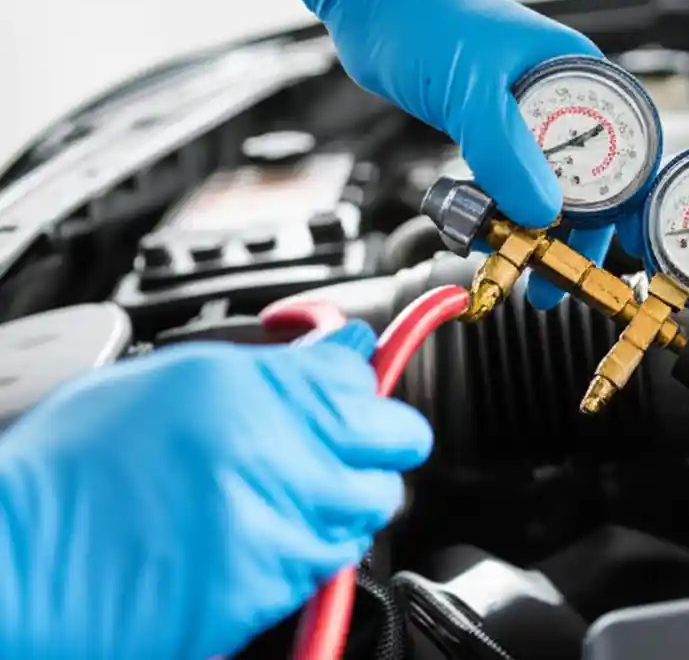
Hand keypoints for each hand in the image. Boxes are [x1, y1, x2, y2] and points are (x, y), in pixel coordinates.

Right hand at [0, 322, 430, 658]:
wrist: (15, 566)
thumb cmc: (66, 474)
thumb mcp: (162, 383)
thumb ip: (265, 369)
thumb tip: (335, 352)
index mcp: (251, 388)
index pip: (363, 374)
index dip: (358, 383)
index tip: (350, 390)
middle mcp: (280, 451)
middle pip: (399, 440)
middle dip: (378, 440)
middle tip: (343, 445)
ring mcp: (281, 524)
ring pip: (373, 506)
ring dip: (345, 499)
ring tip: (285, 497)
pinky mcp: (271, 587)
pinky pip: (330, 562)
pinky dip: (309, 550)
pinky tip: (256, 539)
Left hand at [247, 0, 624, 308]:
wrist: (369, 6)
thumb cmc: (425, 17)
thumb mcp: (472, 90)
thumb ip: (507, 151)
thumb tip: (540, 212)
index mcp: (578, 75)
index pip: (627, 147)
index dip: (633, 199)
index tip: (625, 244)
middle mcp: (560, 99)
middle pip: (594, 180)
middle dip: (585, 234)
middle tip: (569, 277)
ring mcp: (527, 118)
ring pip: (550, 188)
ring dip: (542, 233)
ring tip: (533, 276)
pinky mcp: (495, 134)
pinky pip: (513, 184)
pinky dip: (508, 215)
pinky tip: (499, 240)